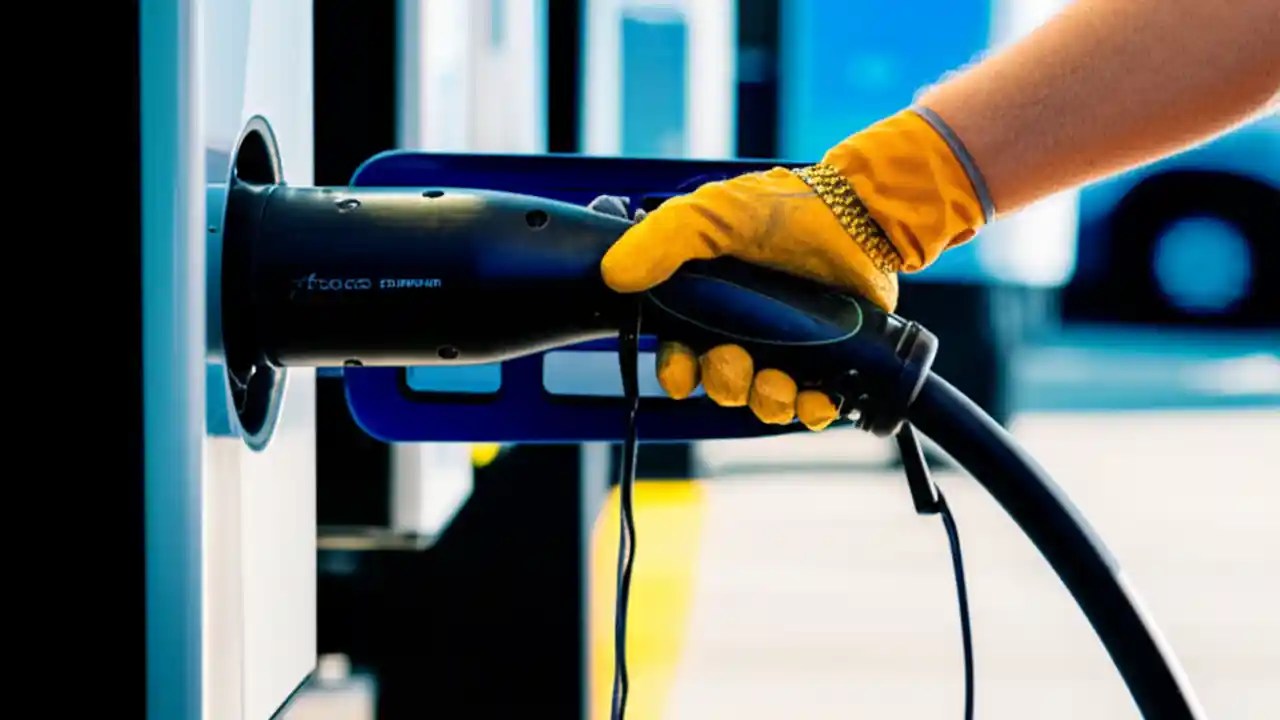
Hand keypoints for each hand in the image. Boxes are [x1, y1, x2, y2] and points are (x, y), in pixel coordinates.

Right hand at [600, 109, 987, 430]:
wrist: (859, 213)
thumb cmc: (782, 208)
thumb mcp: (712, 214)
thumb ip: (661, 239)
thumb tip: (614, 274)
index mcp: (710, 305)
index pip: (680, 356)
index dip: (676, 372)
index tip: (681, 374)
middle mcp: (746, 332)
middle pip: (720, 384)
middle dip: (723, 382)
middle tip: (736, 359)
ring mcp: (790, 350)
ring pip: (764, 401)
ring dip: (766, 401)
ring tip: (781, 382)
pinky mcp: (831, 362)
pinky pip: (814, 406)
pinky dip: (813, 411)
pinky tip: (818, 399)